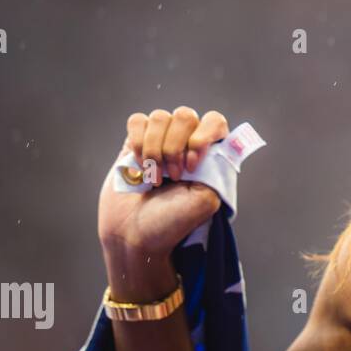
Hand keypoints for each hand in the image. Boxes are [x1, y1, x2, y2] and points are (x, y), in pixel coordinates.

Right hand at [98, 107, 229, 257]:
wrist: (134, 235)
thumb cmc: (171, 222)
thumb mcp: (205, 202)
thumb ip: (216, 171)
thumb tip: (211, 147)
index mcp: (211, 154)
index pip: (215, 121)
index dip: (202, 137)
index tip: (191, 166)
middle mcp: (188, 142)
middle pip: (185, 115)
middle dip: (174, 147)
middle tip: (172, 176)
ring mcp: (161, 140)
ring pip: (160, 117)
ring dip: (154, 149)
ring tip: (155, 178)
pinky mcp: (135, 142)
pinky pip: (138, 121)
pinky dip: (137, 142)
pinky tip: (139, 166)